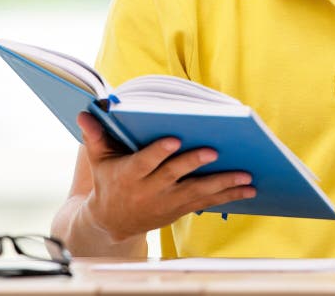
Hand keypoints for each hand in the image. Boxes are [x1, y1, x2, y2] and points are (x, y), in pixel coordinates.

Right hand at [77, 112, 254, 241]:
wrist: (112, 222)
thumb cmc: (109, 181)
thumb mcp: (100, 160)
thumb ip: (96, 136)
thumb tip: (84, 112)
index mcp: (130, 175)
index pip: (145, 163)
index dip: (159, 153)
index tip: (174, 140)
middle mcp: (151, 190)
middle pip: (175, 176)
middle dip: (194, 164)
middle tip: (214, 151)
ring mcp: (168, 202)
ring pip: (198, 193)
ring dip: (224, 184)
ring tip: (247, 176)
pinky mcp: (182, 209)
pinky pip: (208, 203)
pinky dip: (230, 196)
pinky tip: (250, 189)